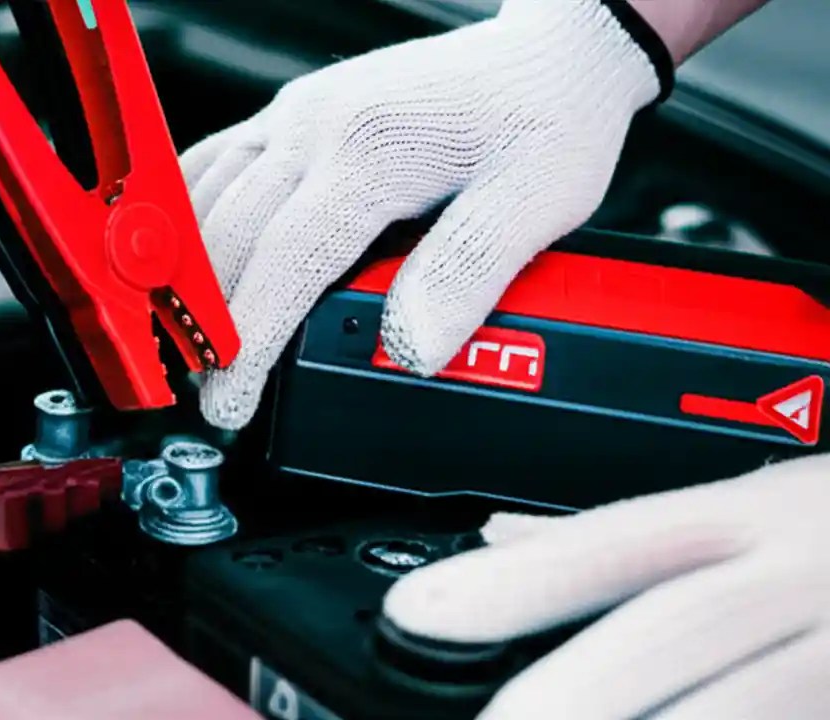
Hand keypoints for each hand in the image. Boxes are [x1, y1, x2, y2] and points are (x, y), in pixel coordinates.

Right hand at [180, 0, 664, 429]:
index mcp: (372, 151)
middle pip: (227, 237)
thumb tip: (411, 347)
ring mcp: (300, 113)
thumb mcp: (538, 199)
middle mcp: (320, 125)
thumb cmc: (548, 114)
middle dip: (206, 324)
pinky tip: (190, 254)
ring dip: (188, 274)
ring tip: (193, 339)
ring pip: (204, 198)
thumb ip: (468, 271)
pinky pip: (212, 161)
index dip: (249, 342)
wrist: (551, 50)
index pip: (284, 263)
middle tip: (209, 388)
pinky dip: (188, 214)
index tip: (231, 400)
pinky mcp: (296, 109)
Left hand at [383, 454, 829, 718]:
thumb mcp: (760, 495)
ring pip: (744, 708)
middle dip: (569, 694)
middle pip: (674, 633)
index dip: (514, 581)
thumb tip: (498, 537)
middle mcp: (804, 576)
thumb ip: (632, 526)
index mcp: (755, 514)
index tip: (418, 616)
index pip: (616, 540)